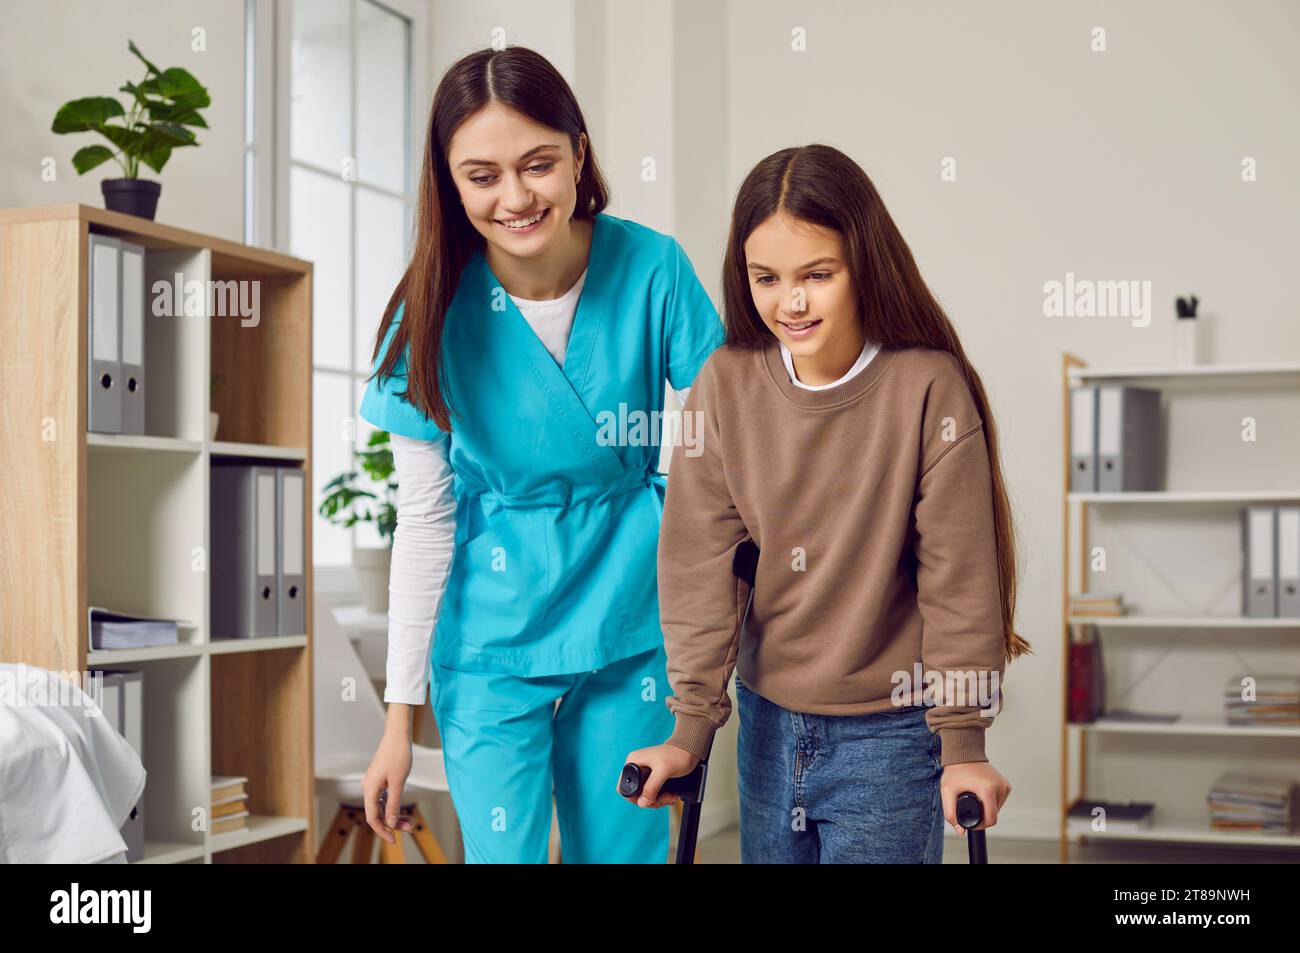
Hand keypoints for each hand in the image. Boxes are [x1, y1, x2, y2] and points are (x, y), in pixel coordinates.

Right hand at [363, 728, 415, 844]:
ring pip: (382, 806)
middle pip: (378, 813)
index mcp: (369, 789)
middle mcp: (368, 787)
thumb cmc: (398, 755)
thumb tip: (391, 823)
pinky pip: (384, 798)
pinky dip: (394, 805)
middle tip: (410, 828)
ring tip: (411, 821)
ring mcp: (374, 784)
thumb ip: (394, 804)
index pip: (372, 817)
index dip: (383, 830)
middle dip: (393, 823)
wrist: (397, 735)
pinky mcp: (380, 780)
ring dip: (395, 815)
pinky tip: (404, 811)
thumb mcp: (398, 782)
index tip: (394, 840)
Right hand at [619, 743, 699, 807]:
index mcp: (633, 762)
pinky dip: (663, 798)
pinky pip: (653, 794)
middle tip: (665, 797)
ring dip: (659, 800)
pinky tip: (671, 794)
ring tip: (671, 796)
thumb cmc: (677, 755)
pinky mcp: (653, 778)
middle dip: (651, 800)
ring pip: (646, 797)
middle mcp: (637, 768)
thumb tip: (642, 802)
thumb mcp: (663, 771)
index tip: (650, 799)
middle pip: (636, 795)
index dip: (635, 798)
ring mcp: (645, 774)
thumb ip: (651, 788)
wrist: (690, 750)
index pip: (623, 788)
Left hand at [940, 761, 1010, 833]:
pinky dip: (991, 802)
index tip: (970, 823)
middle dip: (982, 816)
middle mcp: (999, 787)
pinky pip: (999, 801)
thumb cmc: (955, 770)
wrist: (964, 752)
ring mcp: (1004, 785)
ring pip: (997, 809)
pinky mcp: (1006, 784)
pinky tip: (982, 796)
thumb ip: (950, 813)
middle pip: (994, 815)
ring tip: (974, 799)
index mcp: (987, 789)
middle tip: (968, 807)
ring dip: (987, 809)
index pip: (990, 819)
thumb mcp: (947, 791)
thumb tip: (961, 831)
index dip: (980, 825)